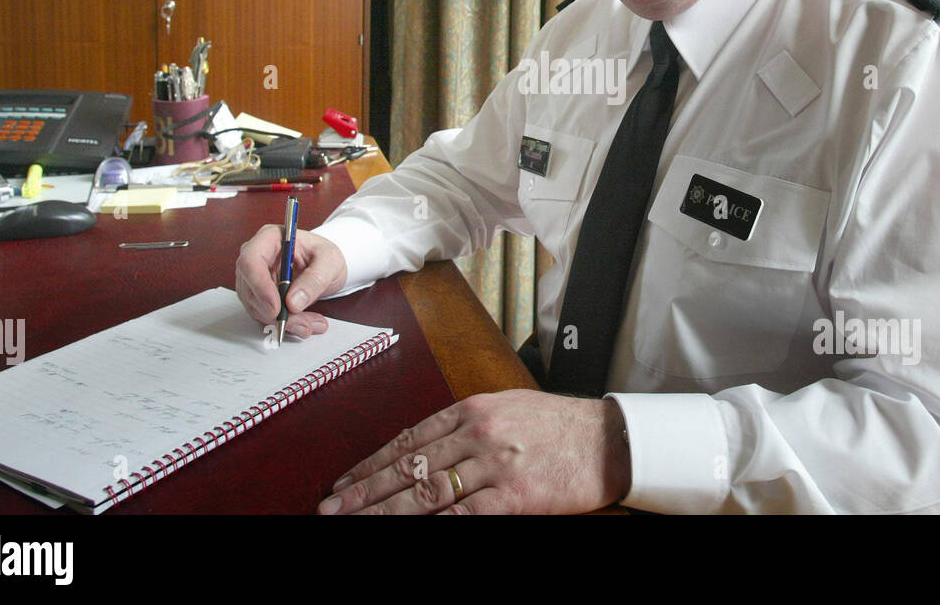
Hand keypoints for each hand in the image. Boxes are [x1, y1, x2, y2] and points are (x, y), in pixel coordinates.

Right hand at [234, 225, 347, 337]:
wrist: (326, 266)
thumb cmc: (325, 256)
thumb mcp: (329, 262)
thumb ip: (314, 280)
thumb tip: (293, 302)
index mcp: (270, 238)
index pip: (251, 261)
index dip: (260, 286)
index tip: (276, 307)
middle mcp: (258, 256)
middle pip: (251, 288)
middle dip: (274, 311)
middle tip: (301, 323)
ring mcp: (255, 277)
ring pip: (256, 306)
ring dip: (282, 321)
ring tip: (309, 324)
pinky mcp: (259, 295)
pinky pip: (264, 314)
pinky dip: (284, 323)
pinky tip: (303, 323)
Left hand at [317, 389, 630, 513]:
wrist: (609, 439)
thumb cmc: (559, 426)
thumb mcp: (508, 410)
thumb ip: (467, 426)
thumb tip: (423, 448)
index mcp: (473, 409)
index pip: (408, 439)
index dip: (371, 463)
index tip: (344, 483)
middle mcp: (477, 433)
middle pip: (408, 465)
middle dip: (365, 490)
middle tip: (331, 508)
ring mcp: (494, 465)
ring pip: (426, 491)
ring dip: (385, 511)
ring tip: (354, 523)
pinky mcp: (514, 496)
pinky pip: (464, 514)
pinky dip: (433, 523)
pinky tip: (408, 530)